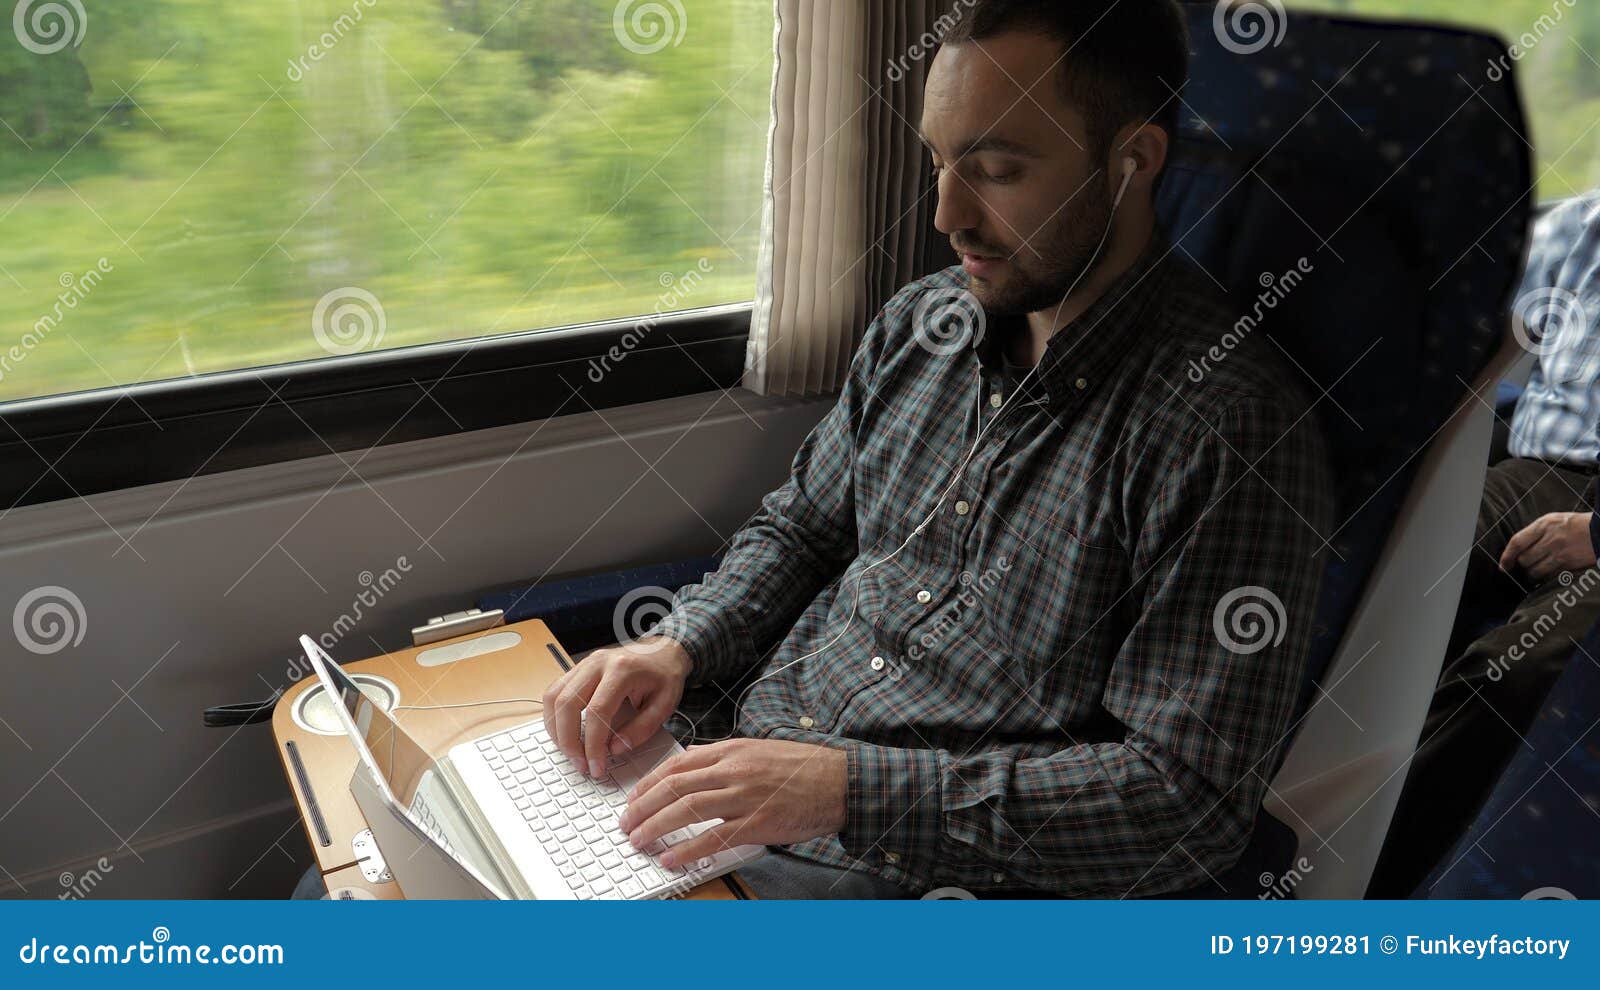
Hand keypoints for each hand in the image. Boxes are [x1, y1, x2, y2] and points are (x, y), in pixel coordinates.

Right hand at [541, 636, 691, 777]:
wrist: (663, 649)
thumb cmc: (665, 675)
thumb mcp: (665, 704)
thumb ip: (642, 729)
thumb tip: (614, 749)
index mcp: (622, 670)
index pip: (597, 711)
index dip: (592, 744)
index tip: (596, 767)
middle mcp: (597, 663)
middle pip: (567, 704)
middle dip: (569, 741)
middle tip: (581, 765)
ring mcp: (584, 664)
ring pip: (554, 697)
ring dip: (556, 730)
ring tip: (571, 753)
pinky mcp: (577, 669)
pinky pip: (555, 692)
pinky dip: (555, 717)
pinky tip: (566, 734)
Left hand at [617, 738, 847, 868]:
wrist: (840, 781)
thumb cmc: (802, 768)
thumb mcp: (758, 750)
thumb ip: (725, 759)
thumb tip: (692, 770)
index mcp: (731, 750)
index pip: (677, 764)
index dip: (648, 783)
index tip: (632, 798)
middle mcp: (733, 769)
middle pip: (674, 786)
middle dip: (643, 806)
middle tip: (626, 823)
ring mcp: (745, 796)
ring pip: (687, 809)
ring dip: (656, 826)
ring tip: (638, 840)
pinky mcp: (757, 823)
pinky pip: (713, 837)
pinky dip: (687, 849)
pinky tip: (671, 858)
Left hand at [1500, 512, 1597, 580]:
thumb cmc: (1576, 525)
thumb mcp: (1553, 520)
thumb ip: (1535, 532)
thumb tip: (1517, 549)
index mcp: (1544, 525)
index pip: (1517, 542)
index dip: (1506, 556)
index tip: (1503, 566)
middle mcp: (1551, 539)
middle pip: (1524, 559)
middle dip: (1522, 565)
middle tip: (1526, 565)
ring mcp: (1560, 553)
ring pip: (1535, 571)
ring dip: (1533, 573)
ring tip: (1536, 570)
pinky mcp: (1569, 564)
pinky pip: (1549, 576)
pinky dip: (1546, 577)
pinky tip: (1548, 573)